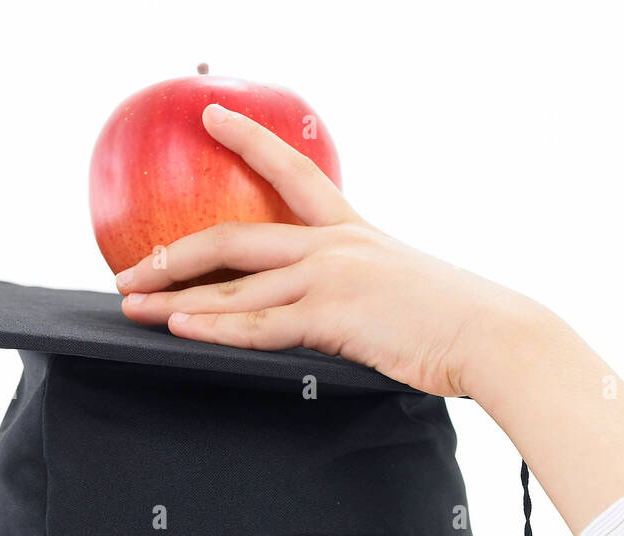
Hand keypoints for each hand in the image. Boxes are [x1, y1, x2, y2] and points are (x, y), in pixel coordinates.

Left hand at [114, 102, 542, 399]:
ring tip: (132, 303)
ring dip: (174, 296)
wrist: (492, 333)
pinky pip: (261, 325)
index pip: (291, 172)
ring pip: (234, 285)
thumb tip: (343, 306)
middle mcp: (332, 245)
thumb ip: (361, 286)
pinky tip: (180, 326)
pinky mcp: (332, 319)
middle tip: (131, 269)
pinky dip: (215, 327)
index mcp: (350, 230)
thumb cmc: (456, 318)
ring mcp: (329, 279)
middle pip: (232, 237)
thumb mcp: (402, 286)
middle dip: (172, 254)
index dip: (247, 139)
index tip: (210, 115)